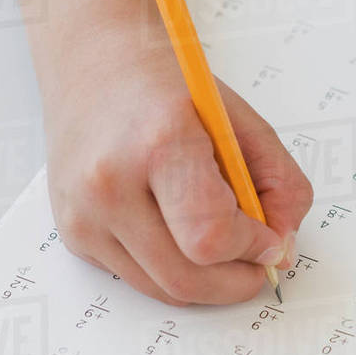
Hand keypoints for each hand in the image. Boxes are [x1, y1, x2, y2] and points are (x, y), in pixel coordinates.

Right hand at [44, 27, 312, 304]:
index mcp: (160, 144)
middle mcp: (110, 183)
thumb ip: (280, 184)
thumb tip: (282, 250)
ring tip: (225, 245)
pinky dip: (170, 267)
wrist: (96, 65)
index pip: (211, 236)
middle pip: (185, 279)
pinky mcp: (73, 233)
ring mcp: (83, 213)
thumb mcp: (242, 123)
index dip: (253, 249)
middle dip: (235, 281)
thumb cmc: (171, 90)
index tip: (271, 241)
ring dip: (206, 282)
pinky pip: (137, 277)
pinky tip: (177, 227)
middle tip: (258, 263)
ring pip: (161, 289)